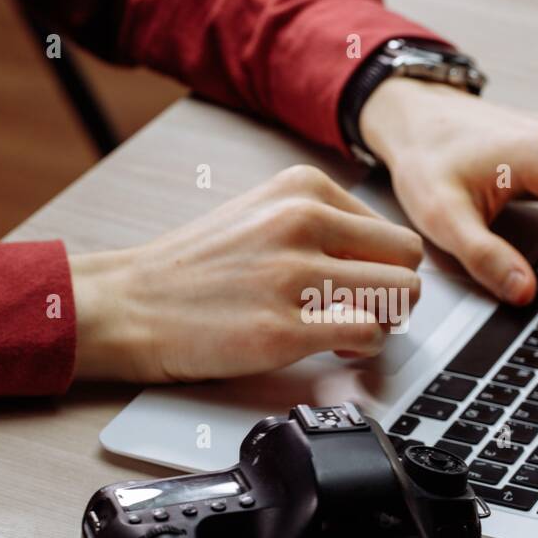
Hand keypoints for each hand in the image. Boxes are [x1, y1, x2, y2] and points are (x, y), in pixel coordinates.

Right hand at [69, 165, 421, 381]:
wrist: (130, 305)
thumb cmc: (195, 268)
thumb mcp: (262, 213)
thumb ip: (323, 223)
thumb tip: (383, 255)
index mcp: (302, 188)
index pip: (391, 230)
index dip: (381, 266)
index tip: (353, 285)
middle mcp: (302, 222)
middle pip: (407, 261)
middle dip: (394, 294)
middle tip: (362, 310)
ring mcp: (293, 275)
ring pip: (399, 297)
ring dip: (383, 322)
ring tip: (346, 329)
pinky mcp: (284, 329)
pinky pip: (369, 335)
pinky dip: (363, 349)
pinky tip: (334, 348)